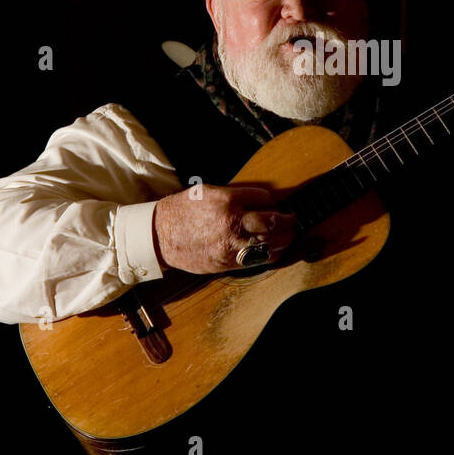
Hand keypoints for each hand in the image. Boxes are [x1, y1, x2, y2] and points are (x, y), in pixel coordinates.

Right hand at [153, 183, 296, 274]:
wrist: (160, 236)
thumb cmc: (183, 211)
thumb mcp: (207, 192)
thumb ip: (234, 195)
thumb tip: (260, 200)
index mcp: (226, 200)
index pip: (263, 197)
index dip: (272, 199)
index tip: (275, 201)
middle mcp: (231, 222)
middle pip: (272, 221)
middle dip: (287, 221)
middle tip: (293, 219)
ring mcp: (230, 244)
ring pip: (268, 242)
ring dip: (284, 239)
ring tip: (290, 235)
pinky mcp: (227, 261)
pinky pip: (257, 259)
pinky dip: (271, 254)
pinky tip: (277, 250)